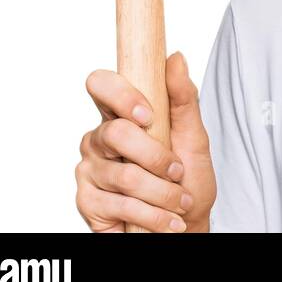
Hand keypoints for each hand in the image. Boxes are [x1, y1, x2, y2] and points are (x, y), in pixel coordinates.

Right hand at [75, 51, 216, 231]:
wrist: (186, 224)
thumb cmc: (188, 180)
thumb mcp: (194, 137)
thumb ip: (183, 98)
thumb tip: (175, 57)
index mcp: (120, 115)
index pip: (101, 85)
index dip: (120, 95)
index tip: (148, 116)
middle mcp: (98, 139)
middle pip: (116, 133)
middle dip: (157, 157)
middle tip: (178, 172)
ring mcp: (89, 170)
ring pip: (125, 175)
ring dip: (163, 193)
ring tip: (180, 203)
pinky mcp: (87, 202)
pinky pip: (122, 205)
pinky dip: (155, 215)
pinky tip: (168, 221)